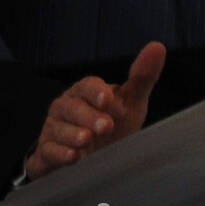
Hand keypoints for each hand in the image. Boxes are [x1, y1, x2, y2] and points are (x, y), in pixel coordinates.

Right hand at [25, 42, 165, 181]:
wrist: (94, 158)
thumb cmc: (113, 125)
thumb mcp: (131, 103)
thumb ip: (142, 77)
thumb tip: (157, 46)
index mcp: (85, 91)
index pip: (88, 85)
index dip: (97, 92)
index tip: (108, 100)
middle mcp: (66, 107)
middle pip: (73, 107)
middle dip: (89, 116)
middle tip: (106, 126)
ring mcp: (54, 129)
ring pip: (58, 128)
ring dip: (73, 135)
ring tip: (86, 141)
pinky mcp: (47, 152)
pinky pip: (48, 150)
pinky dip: (59, 153)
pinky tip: (72, 157)